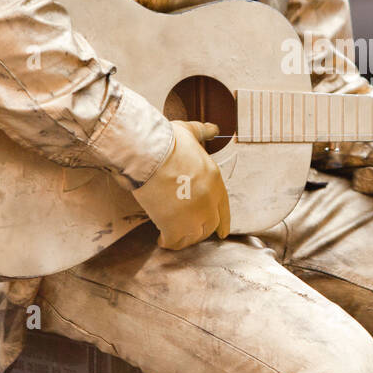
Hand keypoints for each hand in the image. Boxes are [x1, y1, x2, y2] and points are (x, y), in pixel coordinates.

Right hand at [134, 120, 230, 247]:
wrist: (148, 155)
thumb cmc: (167, 141)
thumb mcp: (189, 132)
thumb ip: (203, 132)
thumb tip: (214, 129)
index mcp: (215, 181)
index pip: (224, 208)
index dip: (222, 222)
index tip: (221, 232)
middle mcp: (209, 202)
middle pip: (210, 225)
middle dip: (200, 230)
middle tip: (190, 232)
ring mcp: (193, 217)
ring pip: (194, 237)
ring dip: (185, 238)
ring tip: (174, 236)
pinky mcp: (174, 227)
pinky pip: (175, 242)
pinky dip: (168, 243)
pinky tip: (161, 240)